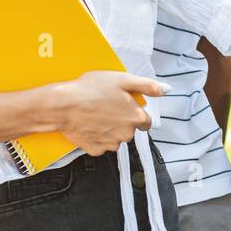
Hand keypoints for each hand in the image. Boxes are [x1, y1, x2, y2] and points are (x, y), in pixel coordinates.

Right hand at [45, 70, 163, 154]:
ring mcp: (110, 144)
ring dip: (110, 130)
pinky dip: (96, 138)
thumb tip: (167, 90)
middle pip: (130, 130)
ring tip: (96, 116)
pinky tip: (89, 126)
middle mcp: (126, 134)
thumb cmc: (92, 89)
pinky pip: (100, 146)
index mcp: (136, 118)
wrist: (63, 105)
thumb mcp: (123, 79)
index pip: (146, 121)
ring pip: (116, 138)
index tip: (125, 106)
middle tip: (107, 107)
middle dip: (122, 121)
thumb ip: (148, 86)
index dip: (136, 112)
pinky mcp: (95, 150)